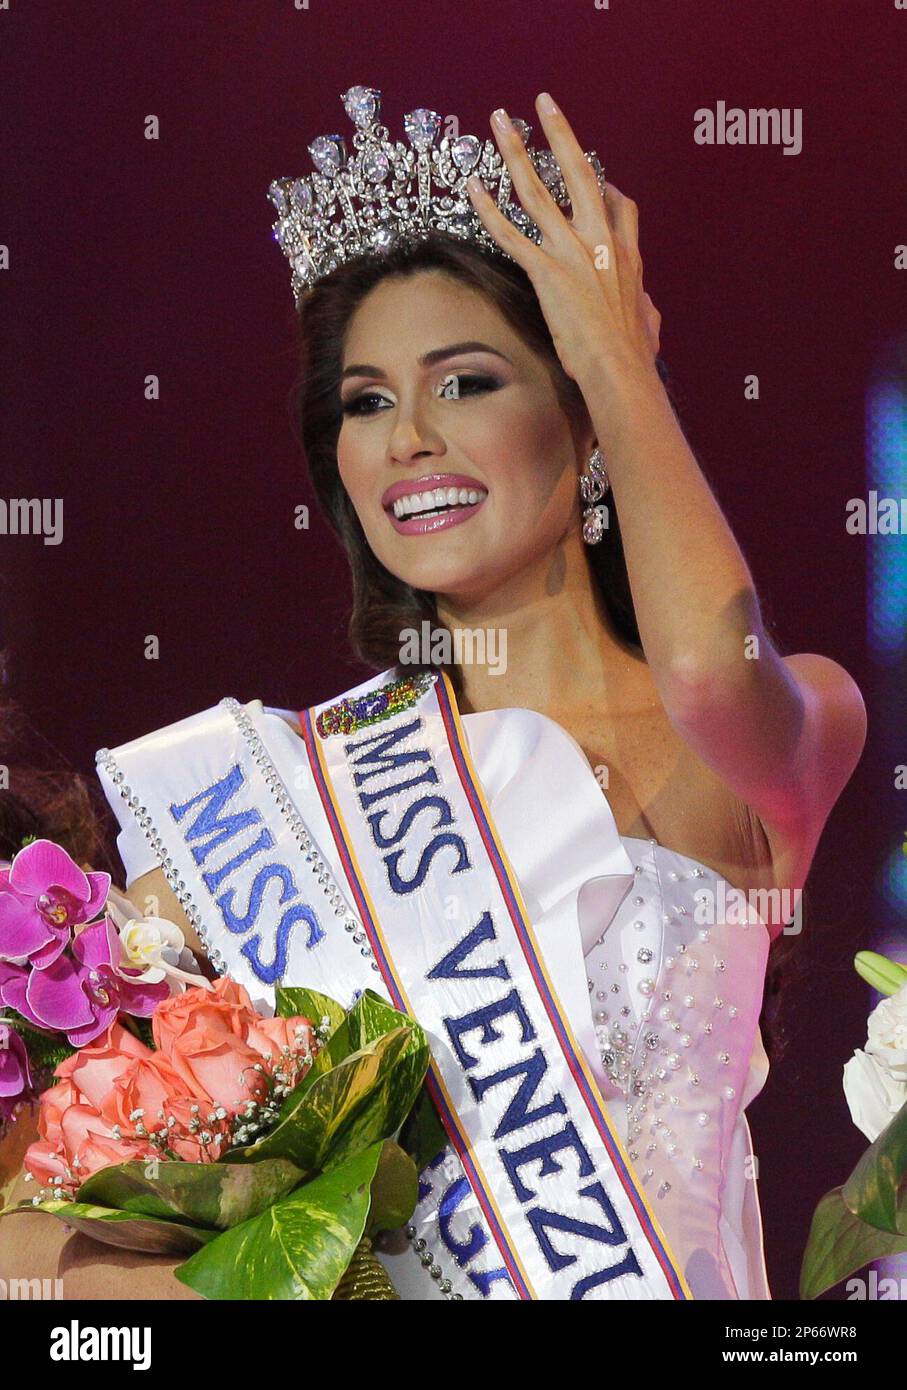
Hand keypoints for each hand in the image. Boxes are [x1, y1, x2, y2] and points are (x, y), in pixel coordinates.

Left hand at [466, 93, 661, 386]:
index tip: (601, 179)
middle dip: (560, 134)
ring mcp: (571, 251)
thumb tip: (649, 313)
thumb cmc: (634, 357)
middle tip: (544, 105)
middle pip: (579, 172)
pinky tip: (472, 187)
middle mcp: (599, 241)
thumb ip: (646, 309)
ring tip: (500, 121)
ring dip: (515, 151)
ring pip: (538, 189)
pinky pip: (509, 232)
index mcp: (626, 254)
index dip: (608, 189)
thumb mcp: (649, 324)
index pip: (619, 205)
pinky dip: (488, 208)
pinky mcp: (545, 270)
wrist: (621, 368)